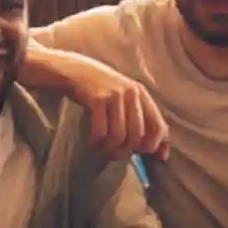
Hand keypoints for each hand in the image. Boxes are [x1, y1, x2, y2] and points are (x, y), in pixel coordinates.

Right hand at [21, 47, 169, 158]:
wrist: (69, 69)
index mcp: (140, 93)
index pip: (158, 126)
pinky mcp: (97, 99)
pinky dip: (96, 142)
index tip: (150, 157)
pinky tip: (92, 141)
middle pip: (137, 136)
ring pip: (119, 136)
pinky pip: (101, 131)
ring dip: (110, 149)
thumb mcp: (120, 96)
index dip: (156, 146)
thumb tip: (155, 150)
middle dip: (126, 151)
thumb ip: (135, 116)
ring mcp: (114, 95)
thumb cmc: (95, 88)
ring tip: (102, 149)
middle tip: (115, 155)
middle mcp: (131, 93)